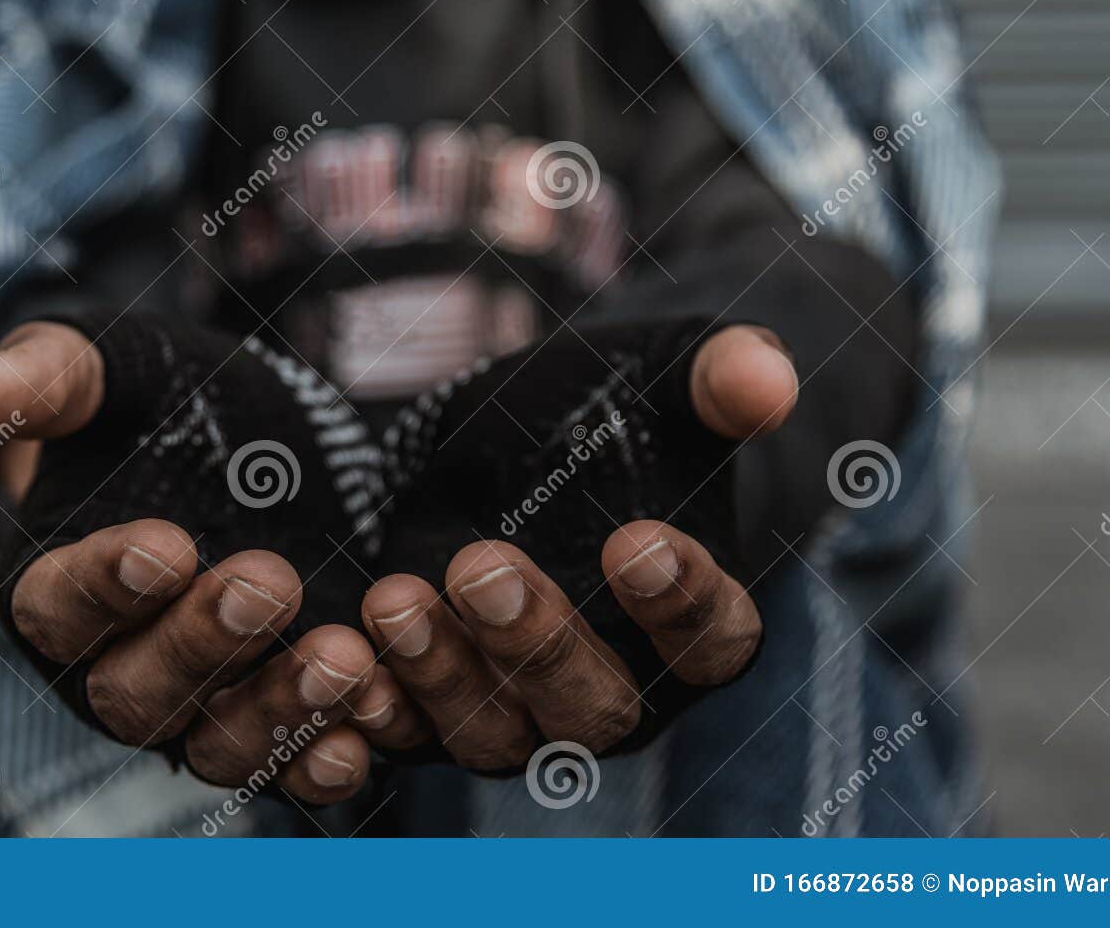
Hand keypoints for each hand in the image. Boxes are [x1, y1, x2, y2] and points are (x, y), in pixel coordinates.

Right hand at [0, 321, 385, 803]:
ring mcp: (205, 708)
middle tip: (269, 584)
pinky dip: (327, 759)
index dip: (107, 584)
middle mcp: (121, 668)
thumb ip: (61, 374)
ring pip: (218, 744)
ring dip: (279, 710)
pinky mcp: (284, 721)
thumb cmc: (177, 403)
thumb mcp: (126, 369)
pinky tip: (371, 729)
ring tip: (344, 659)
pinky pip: (294, 770)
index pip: (59, 605)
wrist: (285, 439)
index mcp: (58, 589)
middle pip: (138, 692)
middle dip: (203, 645)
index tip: (168, 546)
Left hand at [352, 325, 790, 767]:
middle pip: (593, 708)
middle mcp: (620, 690)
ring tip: (394, 595)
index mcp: (699, 626)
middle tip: (482, 565)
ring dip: (441, 676)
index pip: (710, 639)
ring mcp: (524, 709)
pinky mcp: (440, 700)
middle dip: (535, 645)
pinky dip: (375, 708)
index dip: (680, 601)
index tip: (637, 540)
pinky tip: (341, 659)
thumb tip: (768, 373)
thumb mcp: (665, 380)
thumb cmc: (615, 411)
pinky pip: (409, 733)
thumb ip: (719, 379)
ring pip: (493, 734)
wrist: (519, 434)